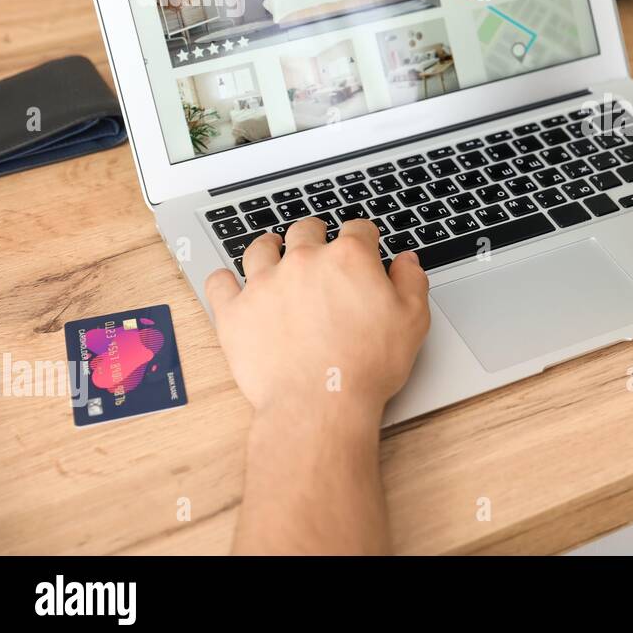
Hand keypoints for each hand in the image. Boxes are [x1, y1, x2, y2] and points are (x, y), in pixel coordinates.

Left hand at [204, 218, 430, 424]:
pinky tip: (229, 281)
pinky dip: (224, 280)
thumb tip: (407, 262)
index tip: (365, 242)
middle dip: (315, 233)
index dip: (364, 235)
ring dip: (269, 246)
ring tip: (273, 250)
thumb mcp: (412, 320)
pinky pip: (220, 284)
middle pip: (306, 230)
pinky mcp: (236, 312)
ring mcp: (265, 284)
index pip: (358, 229)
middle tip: (317, 242)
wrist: (321, 403)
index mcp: (349, 259)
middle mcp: (304, 262)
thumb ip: (411, 281)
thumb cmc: (367, 366)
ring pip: (260, 248)